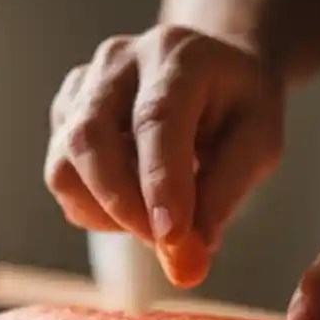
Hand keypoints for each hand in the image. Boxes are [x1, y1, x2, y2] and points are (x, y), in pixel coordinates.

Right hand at [45, 25, 284, 287]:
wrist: (211, 71)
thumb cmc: (237, 108)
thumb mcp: (257, 144)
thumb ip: (223, 198)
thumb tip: (186, 263)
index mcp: (179, 55)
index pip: (156, 120)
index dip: (160, 183)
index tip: (171, 238)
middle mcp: (119, 60)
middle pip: (90, 137)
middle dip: (122, 205)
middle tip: (164, 245)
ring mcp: (82, 84)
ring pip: (64, 164)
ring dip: (106, 213)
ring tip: (153, 221)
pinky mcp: (64, 113)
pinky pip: (62, 177)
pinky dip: (94, 208)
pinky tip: (133, 201)